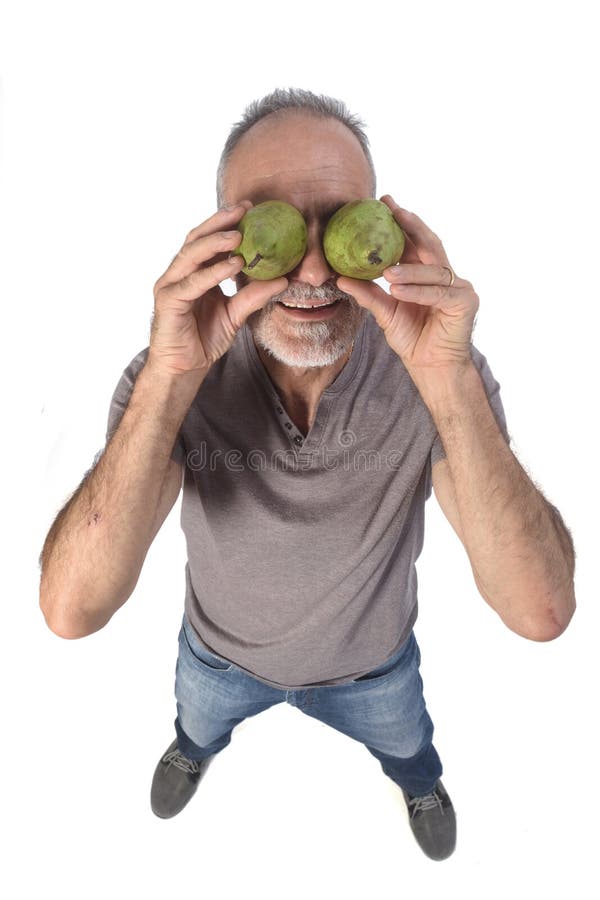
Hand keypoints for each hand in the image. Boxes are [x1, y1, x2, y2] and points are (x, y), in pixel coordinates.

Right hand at [149, 202, 287, 377]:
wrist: (184, 368)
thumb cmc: (204, 339)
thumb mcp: (235, 315)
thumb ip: (253, 297)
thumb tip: (283, 280)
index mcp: (192, 272)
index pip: (207, 239)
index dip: (225, 223)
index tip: (249, 209)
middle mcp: (179, 273)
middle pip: (196, 238)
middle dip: (219, 222)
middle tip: (243, 210)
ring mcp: (171, 286)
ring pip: (191, 255)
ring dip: (215, 242)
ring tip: (239, 235)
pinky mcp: (169, 302)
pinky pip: (193, 283)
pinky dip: (213, 272)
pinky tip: (233, 265)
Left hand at [336, 194, 478, 373]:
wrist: (431, 368)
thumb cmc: (412, 339)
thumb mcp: (385, 313)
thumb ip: (368, 294)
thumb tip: (340, 278)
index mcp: (427, 274)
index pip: (414, 242)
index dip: (401, 221)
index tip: (383, 202)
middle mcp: (446, 275)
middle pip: (429, 244)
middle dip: (411, 225)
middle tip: (392, 209)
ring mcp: (459, 286)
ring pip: (433, 269)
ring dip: (410, 269)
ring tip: (386, 270)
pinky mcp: (466, 302)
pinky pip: (438, 292)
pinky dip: (418, 291)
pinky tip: (399, 288)